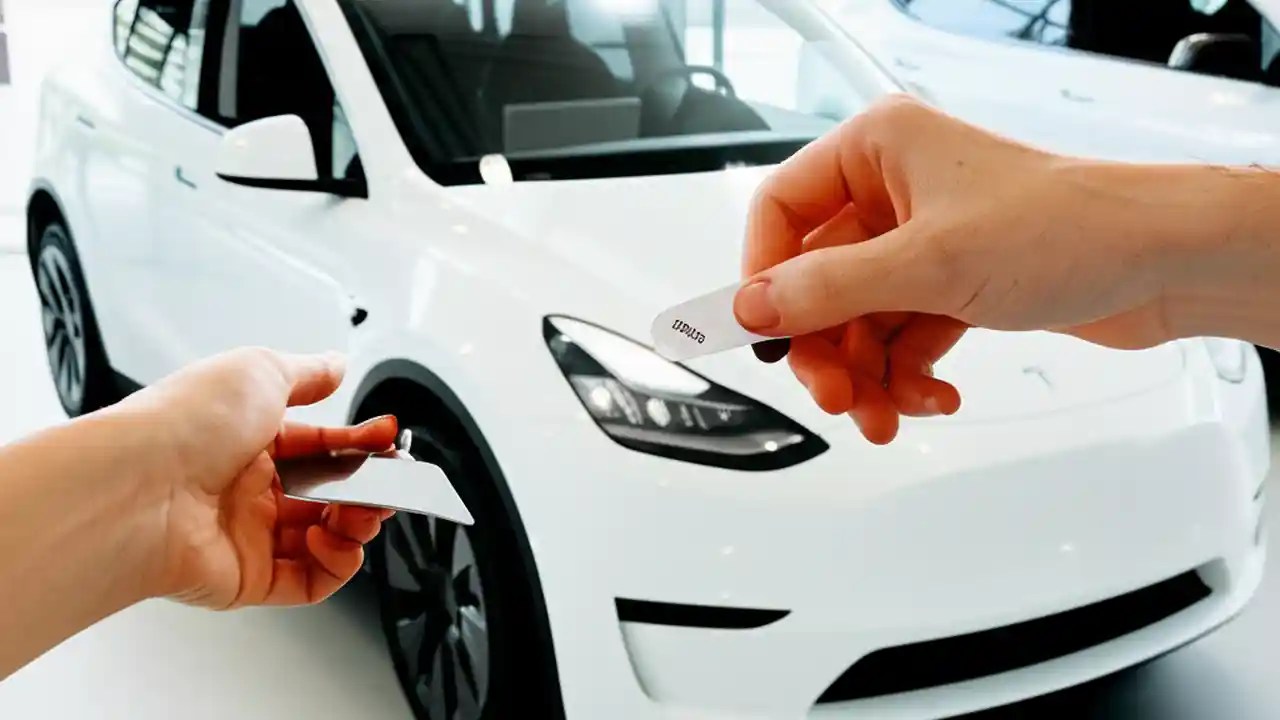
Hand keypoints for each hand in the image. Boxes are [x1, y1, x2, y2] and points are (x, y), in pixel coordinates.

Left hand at [119, 348, 397, 608]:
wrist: (138, 487)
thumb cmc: (185, 423)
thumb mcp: (258, 370)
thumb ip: (308, 372)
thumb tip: (337, 364)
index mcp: (245, 439)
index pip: (318, 445)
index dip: (357, 442)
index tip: (387, 439)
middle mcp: (245, 488)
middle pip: (327, 495)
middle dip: (367, 488)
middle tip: (388, 480)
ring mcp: (248, 535)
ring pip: (325, 539)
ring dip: (358, 525)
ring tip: (365, 510)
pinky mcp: (250, 578)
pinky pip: (310, 582)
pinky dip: (336, 564)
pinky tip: (335, 539)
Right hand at [736, 95, 1224, 443]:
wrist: (1163, 263)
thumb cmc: (1069, 227)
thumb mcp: (929, 262)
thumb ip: (829, 288)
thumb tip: (753, 307)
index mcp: (877, 149)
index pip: (782, 210)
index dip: (763, 276)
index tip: (761, 334)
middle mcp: (894, 190)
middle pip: (817, 280)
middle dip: (825, 347)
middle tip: (835, 395)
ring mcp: (924, 241)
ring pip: (858, 319)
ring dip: (867, 376)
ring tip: (886, 415)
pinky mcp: (952, 283)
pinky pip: (900, 336)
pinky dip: (907, 374)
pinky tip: (930, 397)